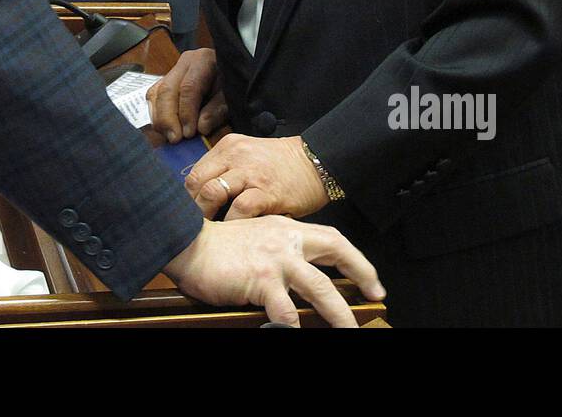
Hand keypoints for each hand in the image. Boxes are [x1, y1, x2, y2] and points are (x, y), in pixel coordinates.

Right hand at [147, 47, 226, 142]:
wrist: (229, 77)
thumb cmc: (231, 87)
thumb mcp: (230, 98)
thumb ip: (217, 111)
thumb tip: (200, 127)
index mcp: (202, 60)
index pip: (188, 87)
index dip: (186, 112)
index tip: (188, 134)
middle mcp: (184, 62)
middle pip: (167, 90)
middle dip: (167, 118)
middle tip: (174, 139)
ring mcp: (173, 70)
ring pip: (156, 94)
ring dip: (159, 119)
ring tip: (167, 137)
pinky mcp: (165, 81)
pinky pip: (154, 98)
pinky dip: (156, 115)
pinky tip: (162, 129)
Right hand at [163, 217, 383, 326]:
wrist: (186, 243)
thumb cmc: (215, 245)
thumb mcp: (254, 237)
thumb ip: (277, 249)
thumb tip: (298, 273)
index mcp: (286, 228)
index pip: (332, 238)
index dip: (356, 258)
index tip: (371, 278)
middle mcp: (286, 239)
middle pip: (337, 251)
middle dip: (362, 273)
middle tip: (376, 293)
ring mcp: (275, 259)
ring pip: (321, 287)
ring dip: (339, 313)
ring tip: (350, 330)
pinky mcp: (261, 280)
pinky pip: (286, 311)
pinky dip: (294, 327)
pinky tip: (296, 334)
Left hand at [184, 134, 328, 219]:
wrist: (317, 162)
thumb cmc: (281, 166)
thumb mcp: (249, 156)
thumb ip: (226, 170)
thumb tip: (201, 198)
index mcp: (227, 147)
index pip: (194, 173)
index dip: (187, 198)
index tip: (188, 217)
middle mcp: (235, 156)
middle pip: (196, 183)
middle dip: (191, 209)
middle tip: (194, 228)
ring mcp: (250, 173)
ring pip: (212, 193)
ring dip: (206, 217)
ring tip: (209, 233)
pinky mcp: (267, 191)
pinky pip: (239, 210)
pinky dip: (232, 224)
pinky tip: (233, 235)